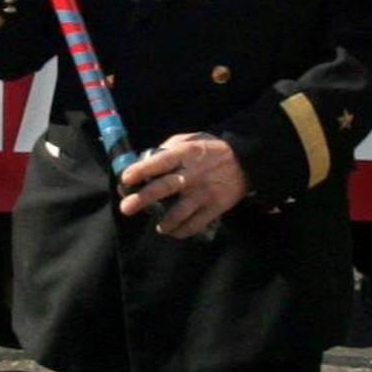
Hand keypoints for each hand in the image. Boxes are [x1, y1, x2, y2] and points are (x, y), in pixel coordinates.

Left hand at [116, 131, 248, 238]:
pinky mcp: (215, 207)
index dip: (142, 170)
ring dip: (165, 222)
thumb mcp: (190, 140)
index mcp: (186, 153)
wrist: (245, 162)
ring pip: (180, 212)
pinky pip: (195, 224)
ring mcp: (204, 192)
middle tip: (126, 207)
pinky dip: (182, 230)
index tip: (126, 179)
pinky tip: (173, 231)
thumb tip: (143, 162)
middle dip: (143, 199)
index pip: (161, 161)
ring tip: (159, 227)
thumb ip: (168, 149)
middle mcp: (193, 174)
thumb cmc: (210, 150)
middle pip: (165, 187)